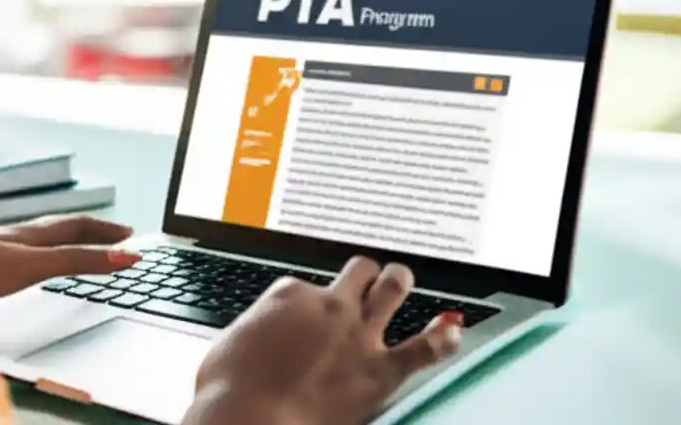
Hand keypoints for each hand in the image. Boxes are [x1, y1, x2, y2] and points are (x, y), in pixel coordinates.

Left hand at [0, 215, 141, 300]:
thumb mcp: (32, 265)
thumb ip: (75, 261)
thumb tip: (122, 256)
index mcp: (31, 235)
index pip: (77, 227)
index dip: (106, 232)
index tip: (131, 238)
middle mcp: (15, 237)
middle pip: (61, 229)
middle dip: (92, 231)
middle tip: (117, 236)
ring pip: (40, 240)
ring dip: (67, 240)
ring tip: (81, 244)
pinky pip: (23, 255)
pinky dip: (42, 255)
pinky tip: (28, 264)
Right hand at [185, 256, 462, 424]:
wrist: (249, 417)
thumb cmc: (228, 389)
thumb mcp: (230, 345)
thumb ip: (256, 333)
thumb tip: (261, 340)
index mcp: (288, 295)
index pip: (305, 286)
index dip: (306, 302)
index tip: (303, 318)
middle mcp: (328, 305)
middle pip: (357, 270)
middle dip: (363, 274)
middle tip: (365, 281)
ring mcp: (358, 334)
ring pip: (392, 288)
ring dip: (398, 282)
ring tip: (400, 280)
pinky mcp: (381, 370)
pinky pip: (424, 348)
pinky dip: (442, 338)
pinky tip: (453, 330)